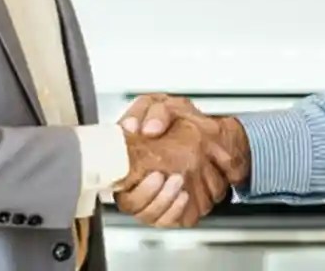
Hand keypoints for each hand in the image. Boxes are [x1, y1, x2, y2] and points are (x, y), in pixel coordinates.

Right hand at [115, 112, 228, 226]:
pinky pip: (167, 220)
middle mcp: (138, 180)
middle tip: (161, 176)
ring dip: (162, 201)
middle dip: (147, 193)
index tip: (146, 170)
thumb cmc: (182, 119)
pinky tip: (184, 196)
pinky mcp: (171, 207)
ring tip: (177, 182)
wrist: (210, 131)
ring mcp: (154, 196)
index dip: (124, 179)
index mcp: (128, 157)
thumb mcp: (167, 105)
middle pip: (130, 203)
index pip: (115, 178)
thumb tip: (145, 128)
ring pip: (148, 214)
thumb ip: (154, 112)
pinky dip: (175, 212)